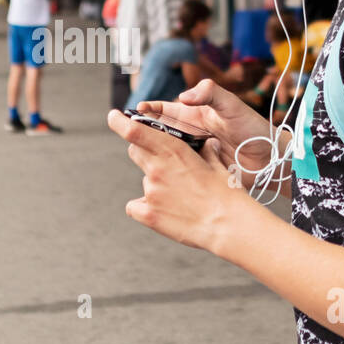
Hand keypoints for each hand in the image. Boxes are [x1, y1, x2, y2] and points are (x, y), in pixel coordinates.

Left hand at [106, 109, 249, 251]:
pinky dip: (145, 208)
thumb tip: (206, 144)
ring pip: (145, 181)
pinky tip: (164, 212)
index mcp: (173, 150)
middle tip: (163, 164)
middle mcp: (157, 168)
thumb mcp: (217, 164)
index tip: (113, 117)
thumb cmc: (227, 193)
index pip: (134, 131)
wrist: (229, 226)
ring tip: (180, 197)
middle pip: (135, 152)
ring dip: (156, 184)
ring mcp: (151, 192)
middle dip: (144, 152)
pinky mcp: (149, 214)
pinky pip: (136, 207)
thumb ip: (205, 151)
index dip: (119, 122)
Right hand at [135, 79, 277, 178]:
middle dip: (142, 133)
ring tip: (137, 156)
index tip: (134, 112)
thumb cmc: (253, 127)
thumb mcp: (232, 105)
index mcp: (194, 116)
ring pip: (165, 154)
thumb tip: (183, 97)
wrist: (271, 159)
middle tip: (127, 135)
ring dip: (152, 155)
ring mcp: (192, 155)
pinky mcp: (198, 172)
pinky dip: (167, 173)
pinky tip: (156, 177)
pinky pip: (178, 172)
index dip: (148, 110)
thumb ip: (210, 93)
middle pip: (159, 133)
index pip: (164, 111)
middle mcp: (190, 135)